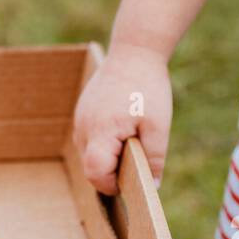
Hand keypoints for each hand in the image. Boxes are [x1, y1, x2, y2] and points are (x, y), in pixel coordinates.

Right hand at [72, 44, 171, 194]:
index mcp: (102, 132)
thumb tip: (153, 186)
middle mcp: (84, 128)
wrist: (134, 51)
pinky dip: (103, 142)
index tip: (128, 181)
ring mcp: (79, 120)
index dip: (110, 184)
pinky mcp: (81, 113)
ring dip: (107, 156)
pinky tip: (121, 127)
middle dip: (111, 171)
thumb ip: (154, 158)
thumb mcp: (158, 126)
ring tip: (130, 137)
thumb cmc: (148, 87)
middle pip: (90, 166)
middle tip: (135, 157)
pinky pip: (88, 139)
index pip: (95, 173)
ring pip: (88, 153)